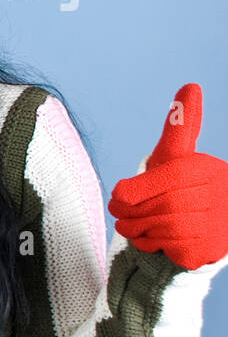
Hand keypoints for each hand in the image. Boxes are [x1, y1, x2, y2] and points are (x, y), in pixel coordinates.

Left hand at [108, 83, 227, 269]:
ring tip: (135, 225)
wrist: (196, 232)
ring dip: (138, 229)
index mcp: (207, 169)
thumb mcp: (173, 157)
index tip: (120, 194)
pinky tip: (155, 240)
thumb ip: (179, 127)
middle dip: (129, 211)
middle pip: (159, 204)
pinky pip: (168, 248)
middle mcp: (219, 194)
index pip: (170, 176)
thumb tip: (192, 85)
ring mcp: (218, 224)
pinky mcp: (209, 250)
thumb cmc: (176, 188)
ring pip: (163, 227)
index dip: (139, 188)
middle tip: (119, 212)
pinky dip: (151, 246)